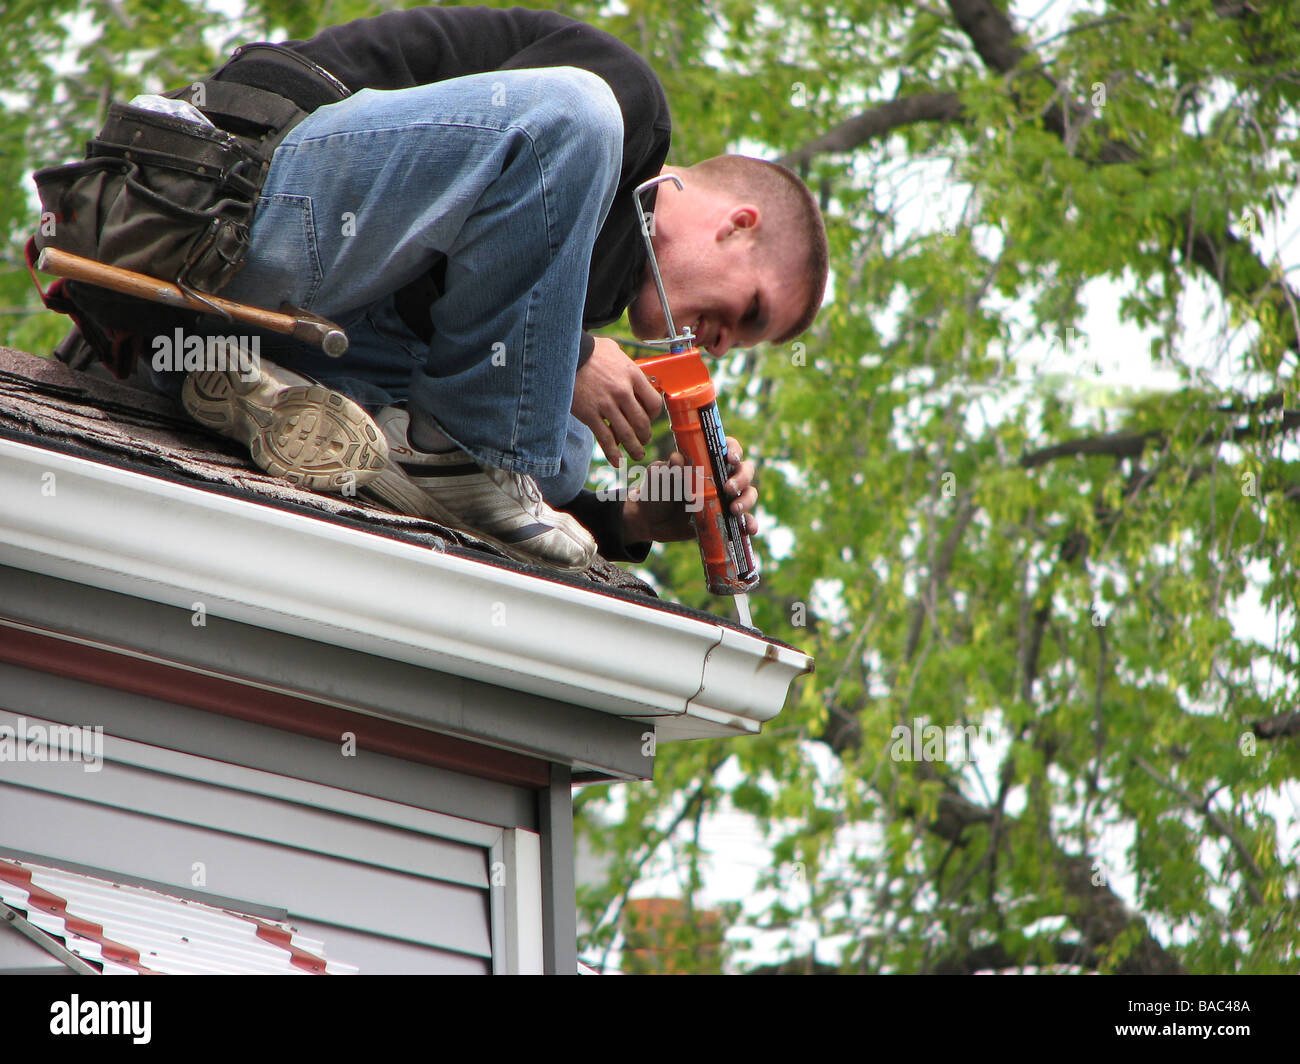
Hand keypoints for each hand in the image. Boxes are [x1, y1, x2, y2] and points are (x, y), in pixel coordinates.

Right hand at [571, 336, 662, 465]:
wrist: (563, 354)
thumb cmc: (589, 350)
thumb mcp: (615, 351)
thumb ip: (627, 365)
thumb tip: (636, 372)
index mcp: (633, 375)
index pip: (654, 403)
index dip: (654, 416)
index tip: (649, 419)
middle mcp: (623, 391)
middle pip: (642, 423)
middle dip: (645, 436)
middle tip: (644, 441)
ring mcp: (606, 404)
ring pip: (627, 434)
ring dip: (634, 448)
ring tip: (637, 454)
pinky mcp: (589, 414)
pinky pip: (605, 438)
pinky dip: (613, 453)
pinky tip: (616, 461)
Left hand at [622, 437, 757, 543]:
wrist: (650, 521)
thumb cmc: (656, 491)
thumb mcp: (659, 478)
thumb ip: (669, 469)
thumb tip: (677, 457)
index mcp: (706, 460)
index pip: (727, 448)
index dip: (734, 449)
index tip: (730, 458)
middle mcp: (720, 477)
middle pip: (745, 470)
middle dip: (742, 477)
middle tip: (728, 488)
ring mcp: (725, 498)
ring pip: (748, 494)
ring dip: (746, 500)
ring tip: (734, 510)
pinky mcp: (725, 518)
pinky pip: (743, 521)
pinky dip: (750, 523)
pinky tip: (749, 529)